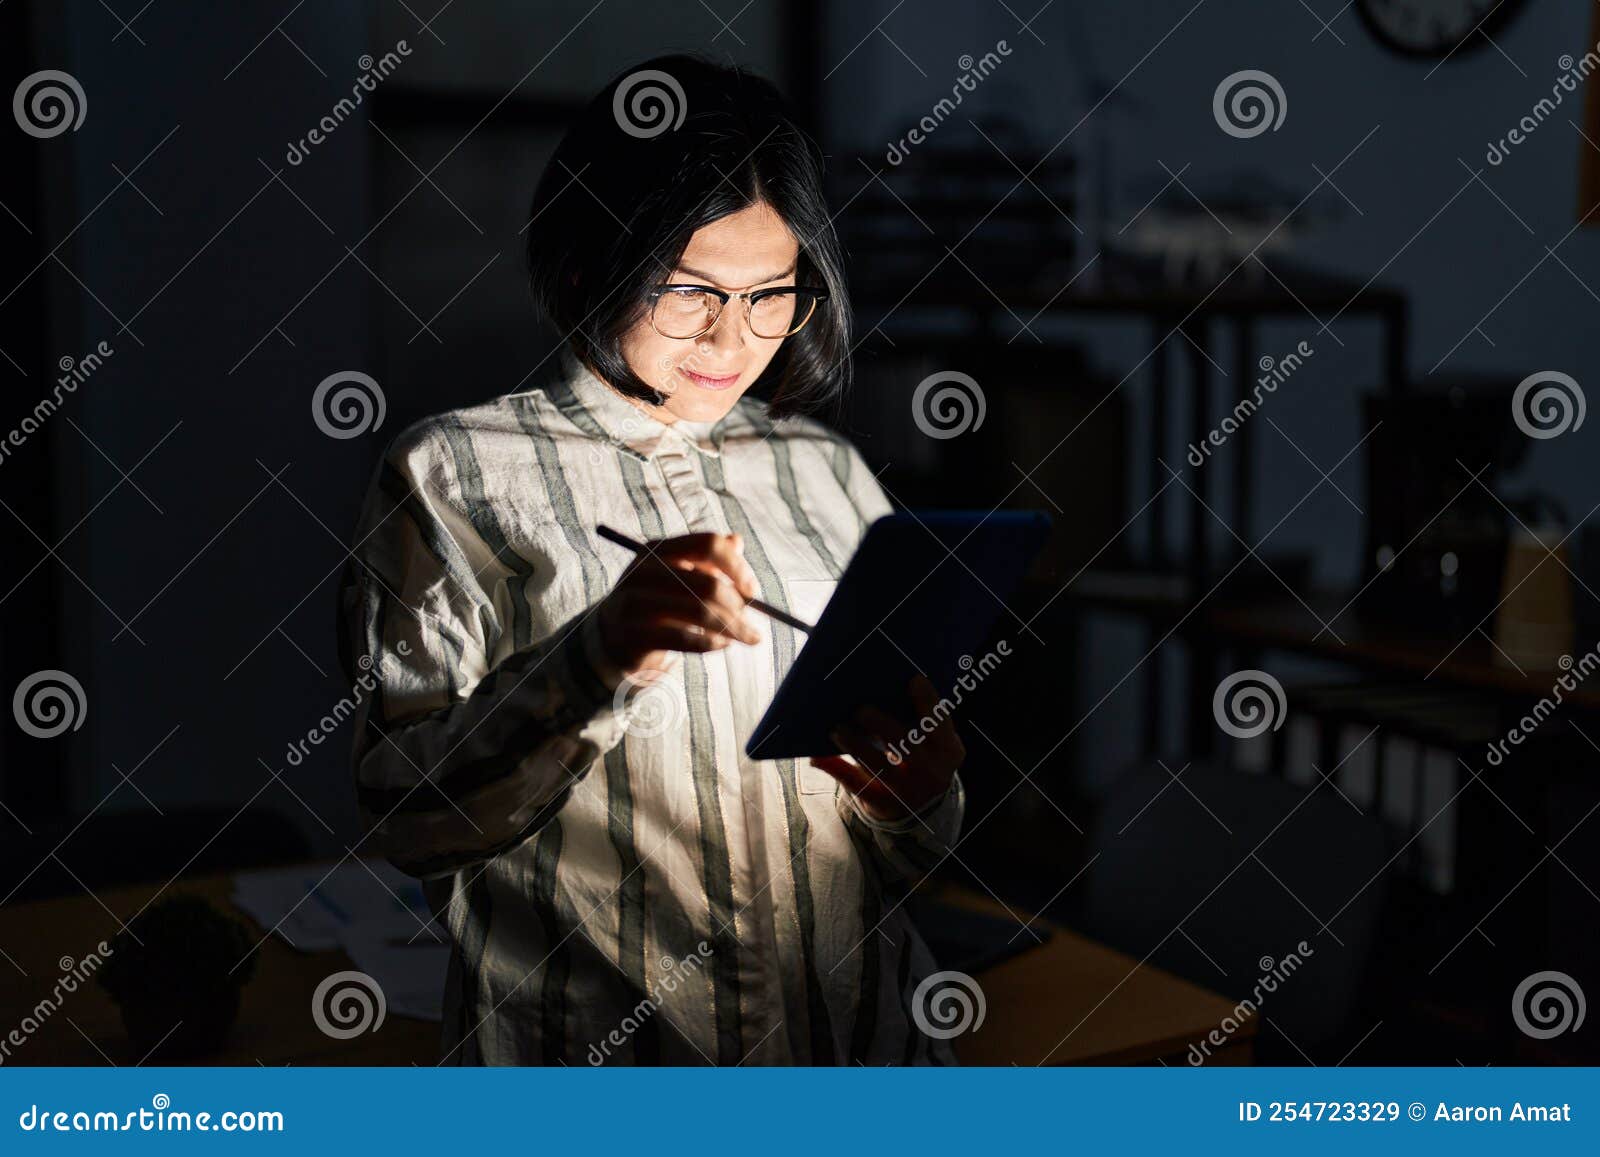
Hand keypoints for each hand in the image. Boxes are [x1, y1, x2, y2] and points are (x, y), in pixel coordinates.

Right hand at [597, 532, 762, 679]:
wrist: (613, 638)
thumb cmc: (657, 604)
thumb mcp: (680, 577)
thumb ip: (707, 560)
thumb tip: (736, 541)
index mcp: (657, 549)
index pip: (707, 544)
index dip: (737, 566)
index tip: (753, 591)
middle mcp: (643, 571)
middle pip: (707, 582)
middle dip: (738, 606)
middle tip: (754, 625)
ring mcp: (634, 602)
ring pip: (699, 611)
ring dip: (732, 627)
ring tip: (748, 637)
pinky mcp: (633, 634)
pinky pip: (684, 638)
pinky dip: (711, 643)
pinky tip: (722, 645)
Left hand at [809, 674, 963, 821]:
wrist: (918, 805)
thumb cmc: (920, 756)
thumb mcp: (932, 741)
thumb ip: (921, 716)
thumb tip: (896, 681)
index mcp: (948, 750)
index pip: (940, 722)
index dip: (929, 701)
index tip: (914, 679)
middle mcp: (932, 771)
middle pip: (907, 745)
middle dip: (884, 726)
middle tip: (861, 709)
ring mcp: (908, 791)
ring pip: (879, 766)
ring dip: (856, 746)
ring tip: (838, 729)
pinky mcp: (882, 803)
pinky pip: (857, 785)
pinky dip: (836, 769)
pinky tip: (818, 756)